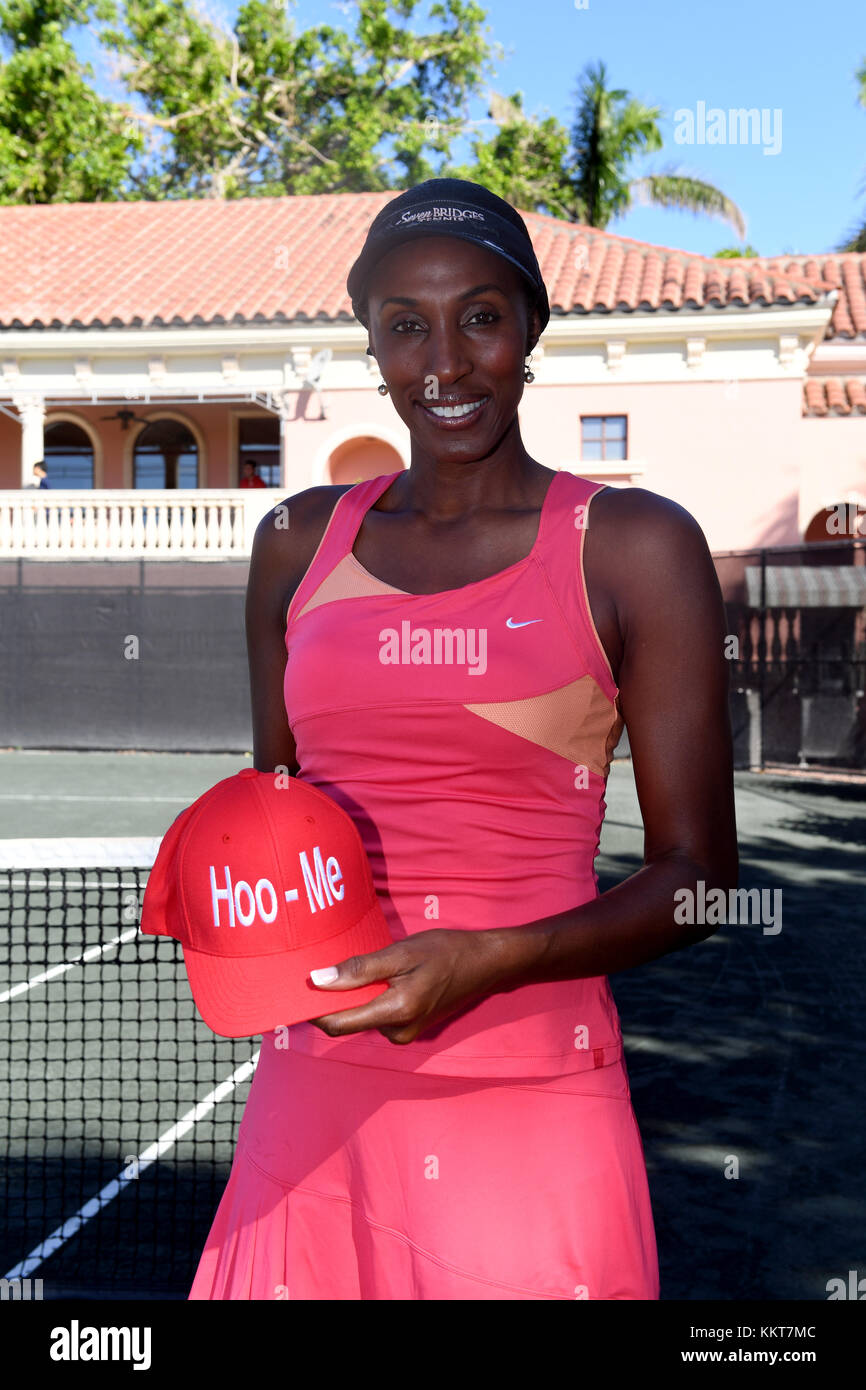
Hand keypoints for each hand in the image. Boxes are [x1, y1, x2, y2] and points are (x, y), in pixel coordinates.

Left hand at [307, 927, 516, 1045]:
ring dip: (354, 996)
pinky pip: (376, 1015)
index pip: (337, 1024)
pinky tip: (379, 976)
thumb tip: (318, 981)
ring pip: (361, 1017)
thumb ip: (359, 970)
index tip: (296, 989)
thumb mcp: (400, 953)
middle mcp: (397, 1032)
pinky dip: (370, 998)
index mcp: (395, 1013)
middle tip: (326, 966)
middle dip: (334, 998)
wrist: (483, 964)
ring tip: (362, 967)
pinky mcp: (408, 1028)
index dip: (313, 1009)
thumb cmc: (444, 952)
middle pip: (347, 1022)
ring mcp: (404, 1033)